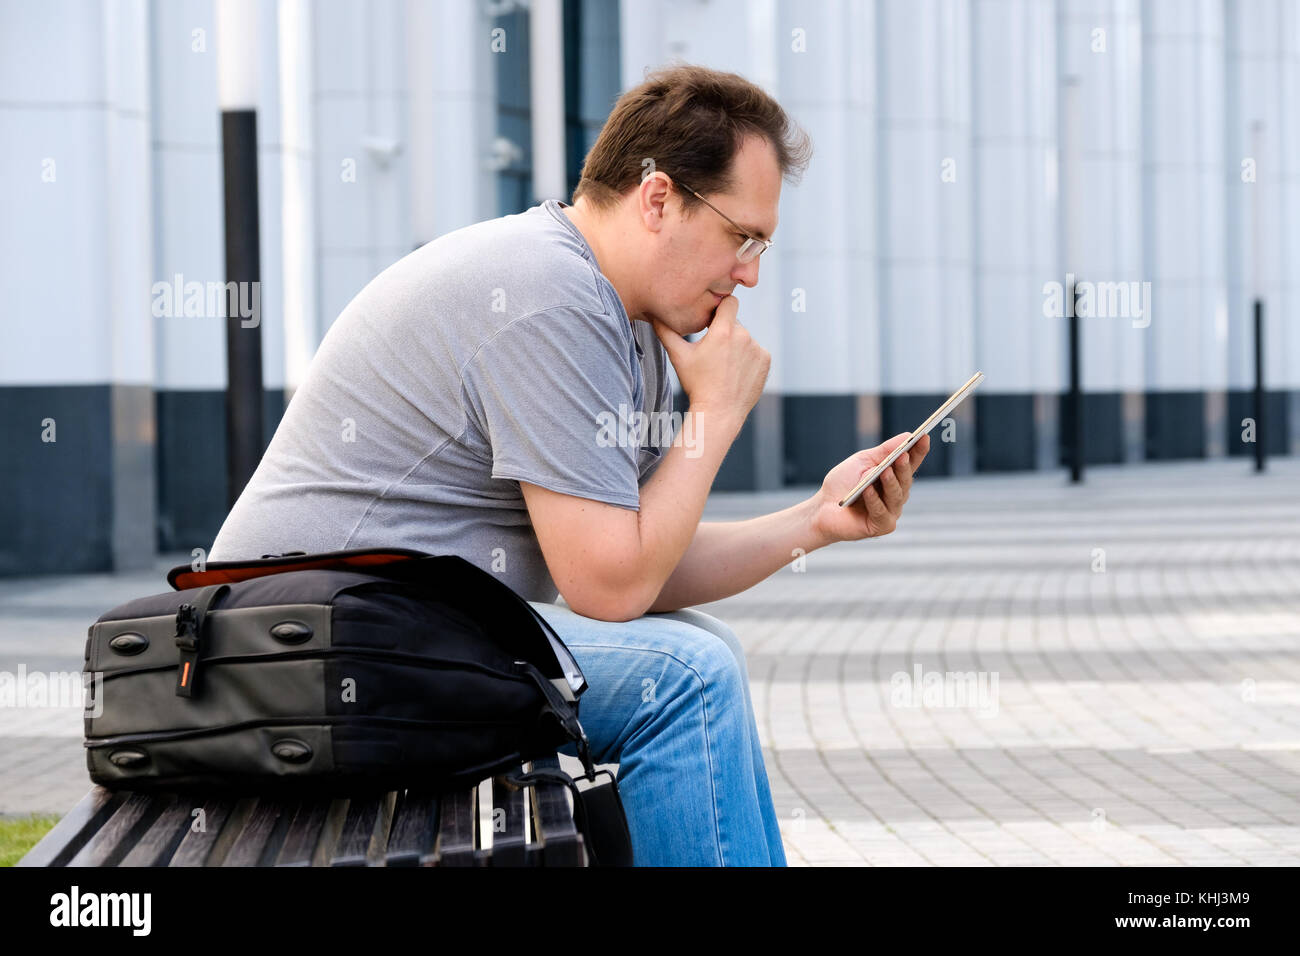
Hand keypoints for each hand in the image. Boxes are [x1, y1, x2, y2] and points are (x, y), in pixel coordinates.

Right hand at [652, 296, 768, 426]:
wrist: (719, 412)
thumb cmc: (696, 384)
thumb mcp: (678, 356)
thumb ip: (666, 331)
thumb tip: (653, 315)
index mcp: (723, 331)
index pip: (729, 302)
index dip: (721, 308)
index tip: (714, 318)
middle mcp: (744, 336)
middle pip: (735, 323)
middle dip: (725, 332)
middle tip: (714, 352)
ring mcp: (757, 348)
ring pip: (745, 338)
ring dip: (736, 345)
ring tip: (724, 366)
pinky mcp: (765, 360)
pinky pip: (756, 351)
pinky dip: (748, 358)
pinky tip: (736, 372)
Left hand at [810, 433, 930, 544]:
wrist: (823, 508)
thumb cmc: (844, 483)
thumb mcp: (862, 461)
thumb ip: (884, 451)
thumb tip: (908, 436)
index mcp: (895, 477)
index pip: (911, 463)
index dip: (919, 451)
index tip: (924, 436)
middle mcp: (897, 495)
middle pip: (905, 480)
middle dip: (904, 467)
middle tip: (903, 455)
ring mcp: (891, 511)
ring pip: (896, 496)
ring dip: (890, 483)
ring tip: (885, 471)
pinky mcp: (881, 526)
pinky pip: (881, 512)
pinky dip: (874, 500)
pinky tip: (868, 489)